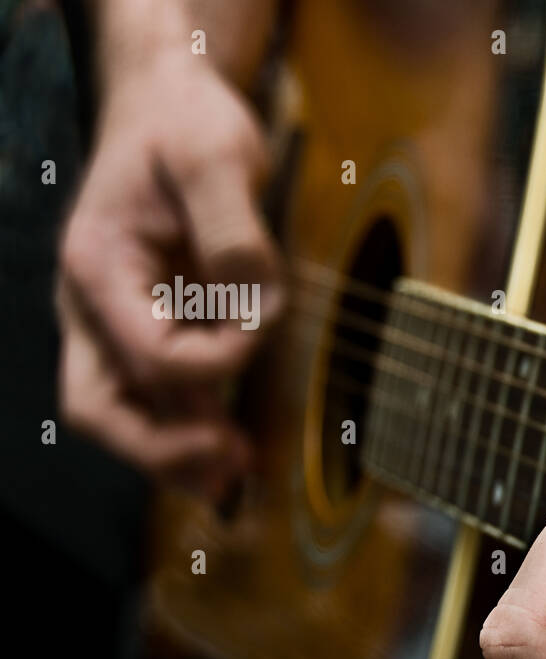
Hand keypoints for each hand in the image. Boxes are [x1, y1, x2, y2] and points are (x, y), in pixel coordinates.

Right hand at [57, 50, 281, 496]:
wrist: (167, 103)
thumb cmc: (187, 124)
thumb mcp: (218, 157)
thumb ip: (236, 233)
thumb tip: (253, 305)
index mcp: (99, 266)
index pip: (149, 353)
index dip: (213, 362)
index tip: (262, 328)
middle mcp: (90, 304)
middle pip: (101, 407)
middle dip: (163, 449)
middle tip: (231, 469)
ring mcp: (109, 321)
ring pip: (119, 414)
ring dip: (171, 455)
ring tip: (234, 476)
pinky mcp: (140, 326)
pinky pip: (147, 397)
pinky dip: (181, 429)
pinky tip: (229, 447)